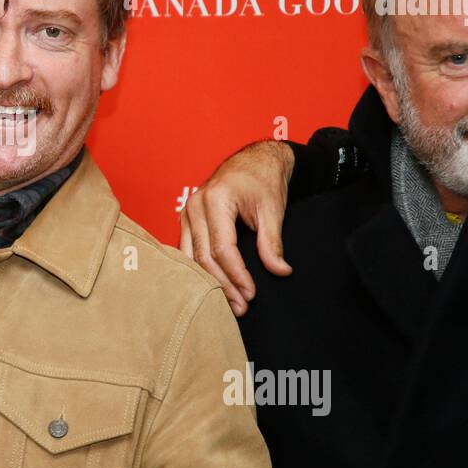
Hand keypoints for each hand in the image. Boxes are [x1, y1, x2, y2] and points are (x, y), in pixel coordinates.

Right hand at [180, 140, 293, 315]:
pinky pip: (187, 250)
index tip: (251, 294)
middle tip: (241, 307)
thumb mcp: (273, 210)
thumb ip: (272, 242)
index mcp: (215, 199)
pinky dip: (200, 269)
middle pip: (203, 256)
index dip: (236, 274)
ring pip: (190, 256)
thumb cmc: (264, 180)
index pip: (222, 248)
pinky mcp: (187, 219)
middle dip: (223, 284)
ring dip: (209, 281)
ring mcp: (187, 212)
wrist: (255, 161)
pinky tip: (214, 285)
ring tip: (228, 303)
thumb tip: (280, 271)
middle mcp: (194, 205)